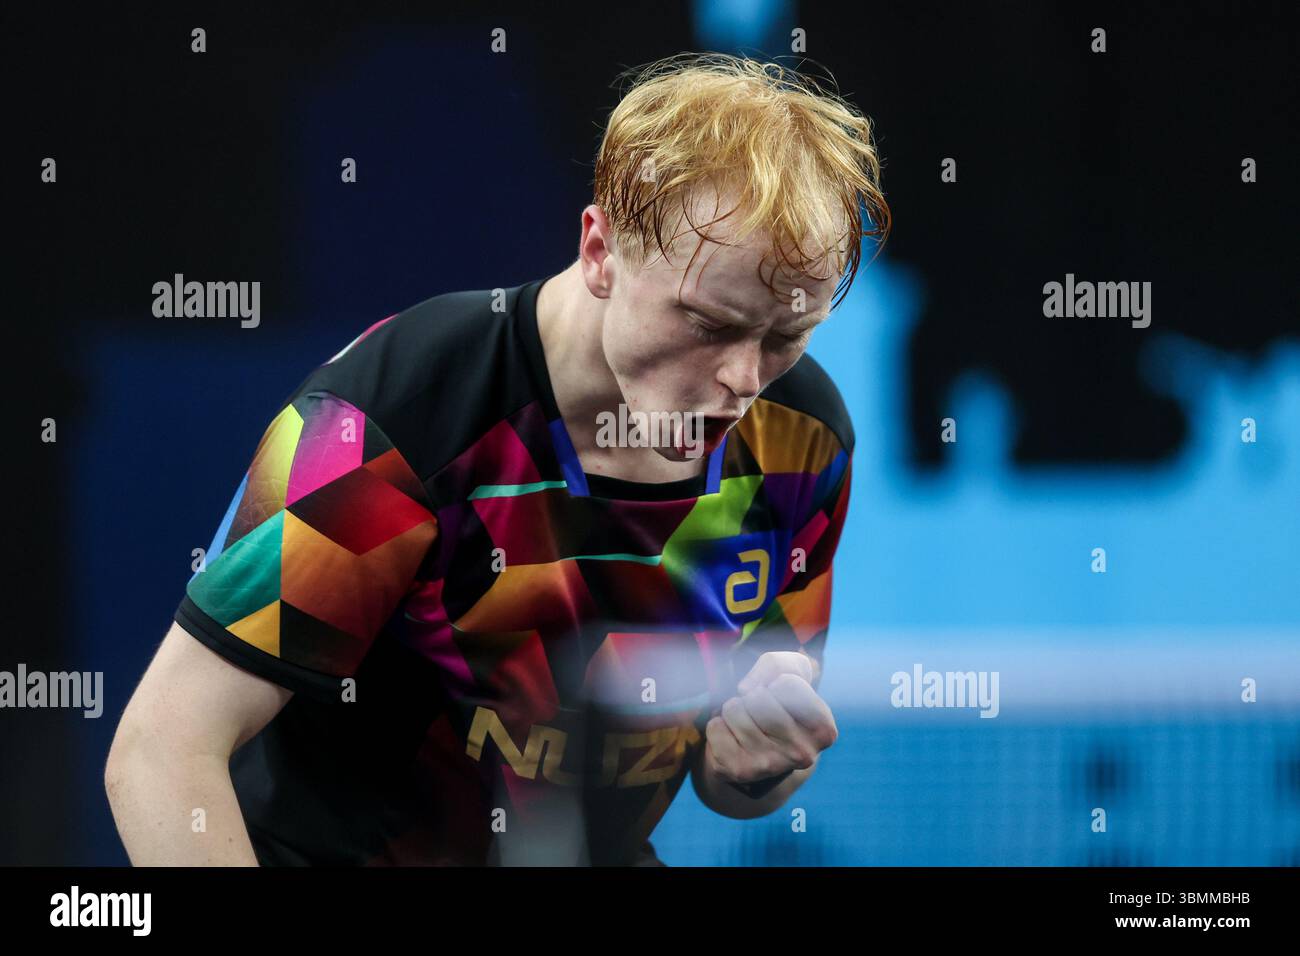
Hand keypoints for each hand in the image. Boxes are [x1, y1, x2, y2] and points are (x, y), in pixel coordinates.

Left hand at [703, 651, 837, 786]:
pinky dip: (719, 724)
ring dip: (735, 709)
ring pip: (734, 709)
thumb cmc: (782, 705)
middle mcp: (801, 754)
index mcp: (824, 731)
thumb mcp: (792, 675)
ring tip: (747, 723)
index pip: (788, 684)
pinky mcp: (737, 770)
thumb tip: (745, 689)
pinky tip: (734, 737)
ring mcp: (769, 766)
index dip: (777, 682)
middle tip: (760, 712)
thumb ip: (777, 664)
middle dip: (754, 695)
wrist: (766, 752)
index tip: (781, 697)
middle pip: (759, 698)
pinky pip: (715, 726)